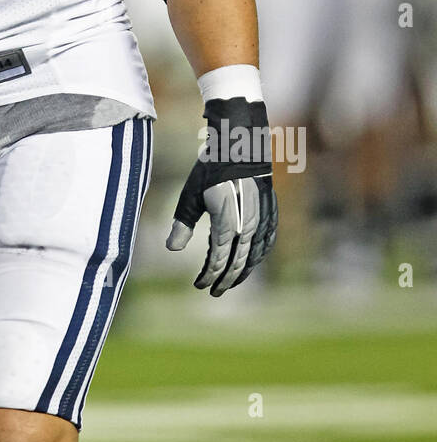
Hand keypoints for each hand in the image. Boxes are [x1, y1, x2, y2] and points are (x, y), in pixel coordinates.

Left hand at [166, 96, 276, 295]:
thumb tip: (171, 249)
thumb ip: (182, 225)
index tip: (198, 284)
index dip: (208, 276)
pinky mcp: (270, 213)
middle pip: (237, 264)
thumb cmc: (211, 171)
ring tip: (231, 281)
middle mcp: (247, 228)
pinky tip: (253, 260)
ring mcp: (262, 222)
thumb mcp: (191, 196)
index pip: (217, 261)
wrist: (240, 148)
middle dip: (225, 280)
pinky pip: (267, 242)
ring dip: (243, 272)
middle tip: (214, 292)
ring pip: (255, 256)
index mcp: (226, 226)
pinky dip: (259, 256)